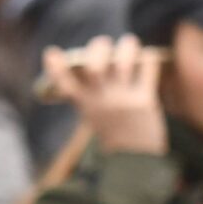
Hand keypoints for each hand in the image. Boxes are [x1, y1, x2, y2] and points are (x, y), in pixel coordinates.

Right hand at [43, 36, 166, 154]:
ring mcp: (122, 100)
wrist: (136, 161)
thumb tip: (91, 71)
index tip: (52, 52)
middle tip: (102, 42)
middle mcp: (101, 101)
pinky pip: (147, 73)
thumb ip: (92, 97)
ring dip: (126, 48)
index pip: (64, 85)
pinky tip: (150, 56)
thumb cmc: (116, 135)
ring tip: (129, 41)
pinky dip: (149, 60)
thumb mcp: (95, 117)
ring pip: (122, 65)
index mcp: (85, 105)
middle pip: (94, 68)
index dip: (55, 68)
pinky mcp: (144, 101)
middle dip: (97, 49)